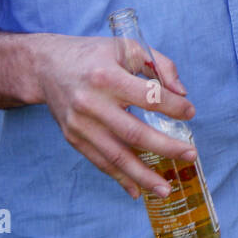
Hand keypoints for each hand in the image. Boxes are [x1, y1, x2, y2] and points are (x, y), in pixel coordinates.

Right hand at [30, 32, 196, 199]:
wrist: (46, 66)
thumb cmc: (95, 55)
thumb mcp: (128, 47)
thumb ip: (160, 66)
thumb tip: (182, 94)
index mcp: (106, 77)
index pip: (148, 97)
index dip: (173, 107)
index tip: (190, 113)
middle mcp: (91, 104)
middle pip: (134, 133)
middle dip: (166, 147)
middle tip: (190, 155)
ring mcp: (80, 125)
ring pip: (116, 155)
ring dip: (143, 175)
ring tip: (166, 189)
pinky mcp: (73, 138)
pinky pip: (100, 162)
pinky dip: (120, 178)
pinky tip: (137, 191)